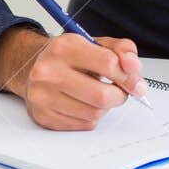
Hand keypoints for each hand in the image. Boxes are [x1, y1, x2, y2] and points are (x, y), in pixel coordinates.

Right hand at [0, 27, 147, 130]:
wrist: (32, 67)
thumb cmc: (70, 56)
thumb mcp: (98, 43)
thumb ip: (123, 50)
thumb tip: (133, 68)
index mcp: (65, 47)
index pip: (108, 64)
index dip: (128, 76)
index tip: (136, 82)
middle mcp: (48, 71)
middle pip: (102, 95)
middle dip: (120, 96)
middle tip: (120, 91)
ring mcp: (43, 96)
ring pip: (94, 114)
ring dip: (105, 107)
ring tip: (98, 95)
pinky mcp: (42, 116)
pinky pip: (83, 125)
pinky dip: (91, 117)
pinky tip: (84, 104)